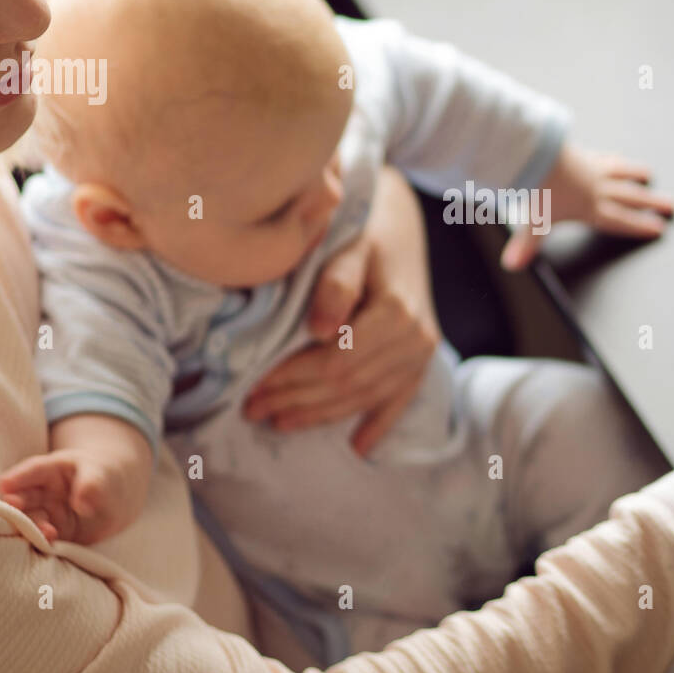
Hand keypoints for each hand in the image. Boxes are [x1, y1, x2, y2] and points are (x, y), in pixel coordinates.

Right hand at [0, 414, 151, 544]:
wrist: (114, 500)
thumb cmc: (103, 478)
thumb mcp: (100, 474)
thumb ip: (91, 484)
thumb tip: (82, 504)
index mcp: (49, 470)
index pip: (31, 471)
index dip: (17, 478)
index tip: (3, 485)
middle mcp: (40, 493)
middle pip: (21, 499)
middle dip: (14, 506)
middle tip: (13, 508)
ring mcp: (43, 515)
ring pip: (28, 522)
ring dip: (31, 528)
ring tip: (47, 532)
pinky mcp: (51, 535)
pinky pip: (41, 541)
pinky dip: (42, 545)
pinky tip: (49, 547)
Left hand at [244, 167, 441, 455]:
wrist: (399, 224)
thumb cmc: (364, 229)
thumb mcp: (347, 245)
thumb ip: (335, 283)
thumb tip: (318, 331)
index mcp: (395, 311)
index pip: (335, 363)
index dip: (292, 381)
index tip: (253, 388)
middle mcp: (415, 338)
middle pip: (347, 384)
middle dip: (297, 400)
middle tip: (252, 409)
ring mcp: (422, 351)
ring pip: (366, 396)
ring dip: (321, 415)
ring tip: (279, 421)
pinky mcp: (421, 358)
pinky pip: (400, 399)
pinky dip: (379, 424)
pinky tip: (359, 448)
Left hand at [500, 142, 673, 269]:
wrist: (538, 155)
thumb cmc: (540, 189)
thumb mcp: (534, 222)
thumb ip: (526, 245)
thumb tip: (512, 264)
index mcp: (591, 209)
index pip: (621, 221)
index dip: (640, 226)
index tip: (658, 227)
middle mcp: (597, 189)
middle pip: (630, 197)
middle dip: (651, 203)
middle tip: (671, 204)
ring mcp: (592, 168)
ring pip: (621, 172)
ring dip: (636, 174)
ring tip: (649, 174)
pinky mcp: (582, 153)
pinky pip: (602, 156)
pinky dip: (612, 157)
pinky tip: (617, 155)